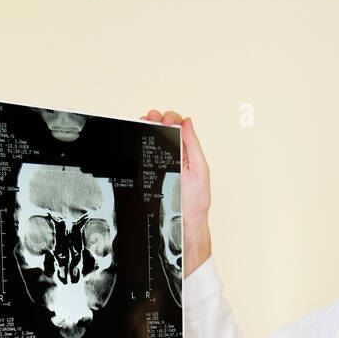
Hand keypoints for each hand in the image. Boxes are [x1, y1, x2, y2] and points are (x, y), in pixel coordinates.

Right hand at [142, 109, 211, 272]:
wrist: (185, 220)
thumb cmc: (197, 199)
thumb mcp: (200, 169)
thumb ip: (194, 145)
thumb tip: (188, 123)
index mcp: (188, 151)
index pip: (179, 127)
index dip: (173, 118)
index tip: (168, 120)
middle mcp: (175, 154)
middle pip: (163, 129)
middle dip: (157, 117)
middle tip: (154, 117)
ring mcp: (162, 162)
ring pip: (152, 138)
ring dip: (147, 125)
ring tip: (145, 120)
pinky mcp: (151, 171)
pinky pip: (144, 153)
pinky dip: (139, 140)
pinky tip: (138, 134)